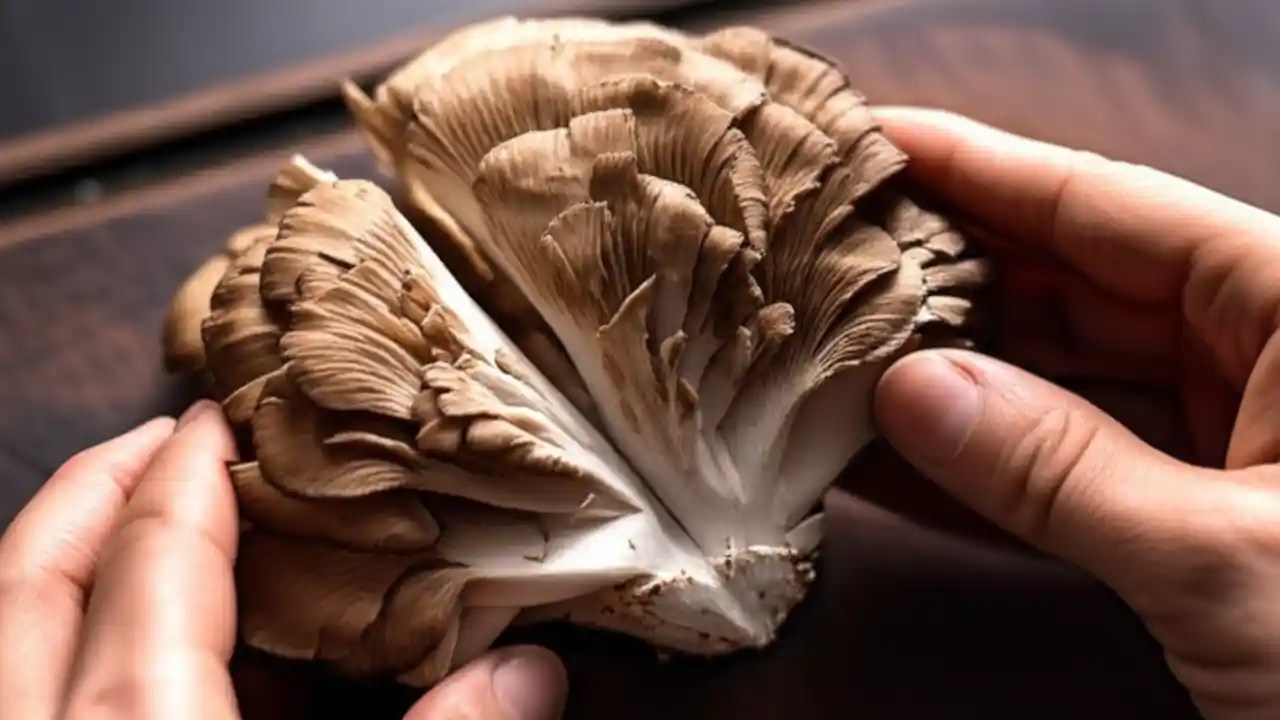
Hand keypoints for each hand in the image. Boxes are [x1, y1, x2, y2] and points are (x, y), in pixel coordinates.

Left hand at [0, 401, 566, 719]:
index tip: (227, 412)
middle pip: (32, 575)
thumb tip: (532, 671)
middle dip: (99, 486)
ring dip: (88, 566)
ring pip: (11, 635)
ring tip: (171, 530)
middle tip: (168, 437)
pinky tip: (177, 668)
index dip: (193, 469)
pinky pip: (36, 702)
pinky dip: (93, 660)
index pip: (155, 554)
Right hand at [870, 107, 1279, 718]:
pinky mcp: (1200, 519)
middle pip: (1076, 288)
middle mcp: (1270, 360)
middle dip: (950, 282)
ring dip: (951, 384)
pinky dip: (985, 472)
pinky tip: (889, 459)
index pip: (1113, 209)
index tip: (879, 142)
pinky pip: (1074, 473)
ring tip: (837, 361)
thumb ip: (1063, 470)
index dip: (983, 168)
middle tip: (832, 267)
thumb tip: (916, 392)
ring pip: (1065, 383)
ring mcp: (1234, 443)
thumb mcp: (1226, 560)